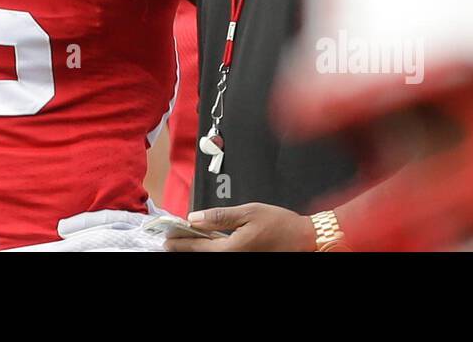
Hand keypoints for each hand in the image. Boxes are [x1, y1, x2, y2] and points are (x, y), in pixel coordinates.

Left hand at [165, 203, 316, 251]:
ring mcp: (241, 260)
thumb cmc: (281, 225)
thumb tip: (195, 217)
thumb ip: (219, 216)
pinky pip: (223, 255)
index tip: (168, 237)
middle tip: (170, 240)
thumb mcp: (248, 212)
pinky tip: (208, 242)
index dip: (180, 241)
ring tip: (185, 240)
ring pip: (212, 256)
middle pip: (203, 254)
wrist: (304, 239)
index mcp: (232, 249)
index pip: (198, 246)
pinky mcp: (247, 258)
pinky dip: (212, 249)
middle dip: (185, 246)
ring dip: (198, 248)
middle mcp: (234, 259)